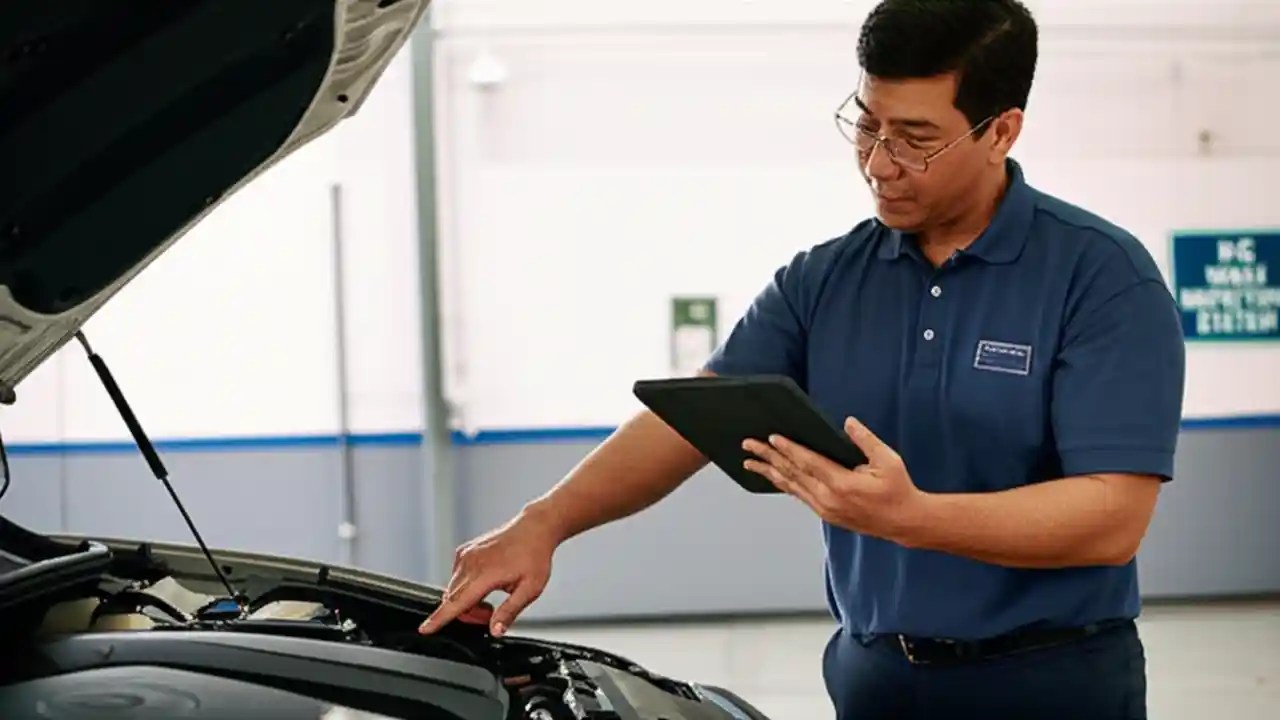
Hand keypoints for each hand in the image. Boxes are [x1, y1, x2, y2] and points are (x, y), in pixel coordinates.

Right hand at [418, 508, 559, 637]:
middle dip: (468, 614)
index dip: (439, 619)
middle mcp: (471, 563)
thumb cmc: (534, 555)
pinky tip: (484, 584)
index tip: (425, 629)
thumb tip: (495, 631)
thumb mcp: (530, 589)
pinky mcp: (464, 551)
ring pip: (453, 590)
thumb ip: (509, 612)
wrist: (534, 529)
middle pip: (454, 600)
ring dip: (467, 601)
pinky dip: (465, 587)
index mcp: (485, 574)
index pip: (457, 603)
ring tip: (491, 599)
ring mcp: (466, 555)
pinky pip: (456, 577)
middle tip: (491, 614)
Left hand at [742, 416, 927, 542]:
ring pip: (791, 487)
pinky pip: (800, 496)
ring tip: (750, 462)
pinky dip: (784, 484)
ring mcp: (825, 509)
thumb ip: (866, 440)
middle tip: (748, 445)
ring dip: (769, 472)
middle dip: (768, 458)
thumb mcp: (889, 461)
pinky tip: (773, 476)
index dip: (789, 449)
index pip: (809, 463)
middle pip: (792, 474)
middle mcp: (829, 499)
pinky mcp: (826, 514)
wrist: (905, 522)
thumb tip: (848, 423)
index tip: (771, 438)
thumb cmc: (898, 490)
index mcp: (843, 484)